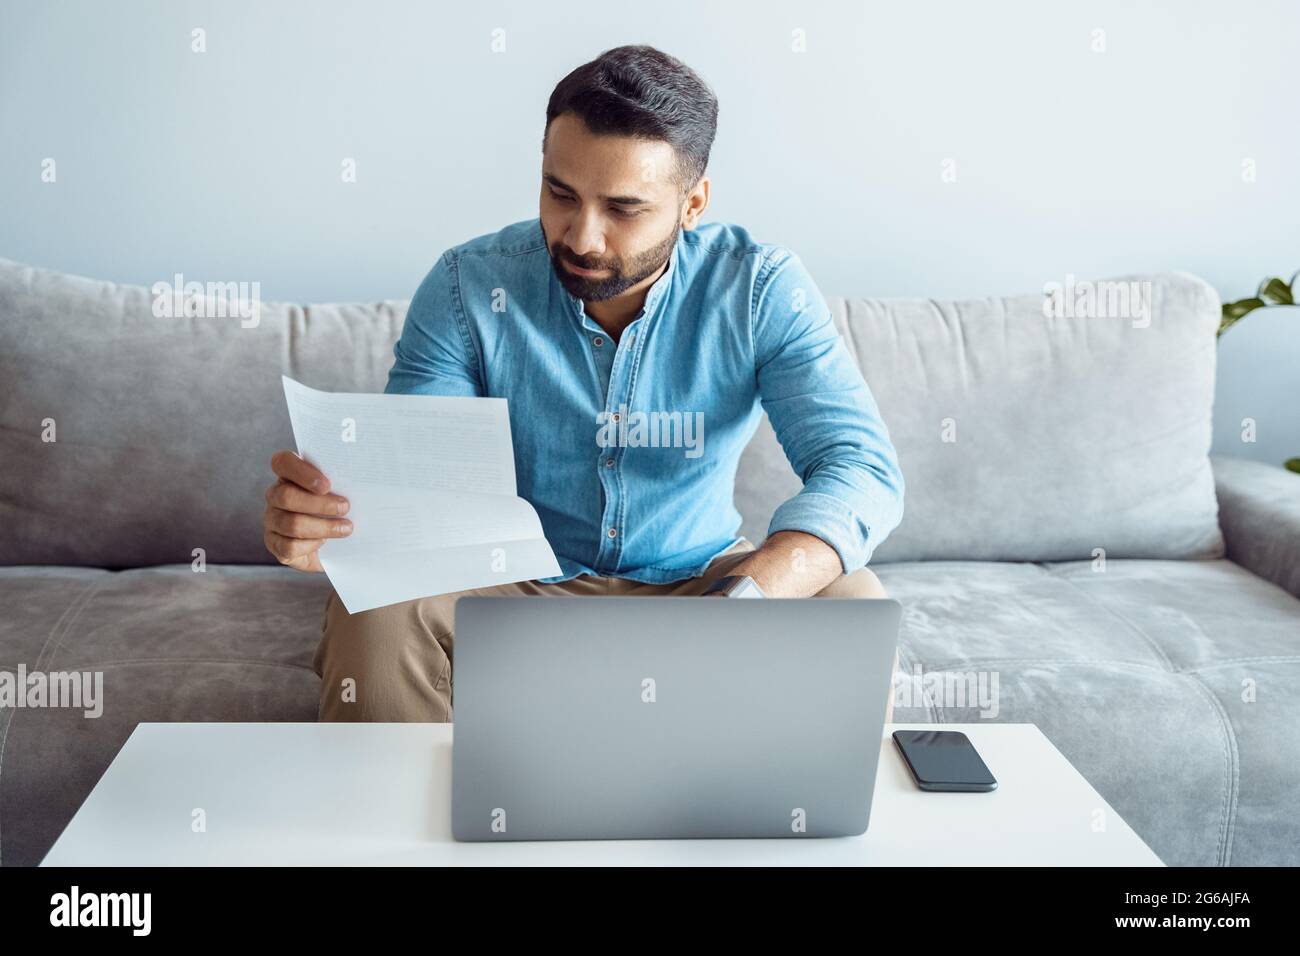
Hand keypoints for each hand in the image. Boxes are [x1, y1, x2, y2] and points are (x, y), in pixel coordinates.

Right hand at [262, 450, 351, 571]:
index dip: (302, 472)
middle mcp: (275, 496)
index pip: (282, 463)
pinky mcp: (275, 544)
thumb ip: (340, 483)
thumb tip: (358, 483)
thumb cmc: (336, 509)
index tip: (327, 485)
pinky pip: (290, 546)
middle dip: (320, 503)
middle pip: (286, 496)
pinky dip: (311, 545)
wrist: (332, 544)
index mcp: (288, 476)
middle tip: (345, 507)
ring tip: (346, 528)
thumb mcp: (339, 492)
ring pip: (291, 524)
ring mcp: (272, 521)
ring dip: (323, 527)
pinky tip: (325, 542)